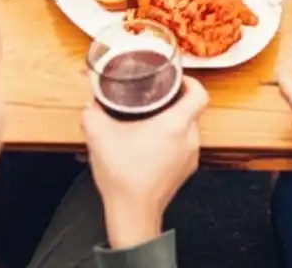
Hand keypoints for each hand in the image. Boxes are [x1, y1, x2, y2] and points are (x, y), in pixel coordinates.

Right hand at [82, 77, 208, 248]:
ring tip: (151, 120)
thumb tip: (92, 102)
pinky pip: (184, 146)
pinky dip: (172, 140)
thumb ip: (92, 112)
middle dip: (176, 101)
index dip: (191, 81)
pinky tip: (151, 143)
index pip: (199, 93)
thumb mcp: (99, 135)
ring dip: (173, 122)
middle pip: (193, 110)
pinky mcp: (186, 171)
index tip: (177, 79)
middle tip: (156, 97)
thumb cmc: (123, 176)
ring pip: (189, 129)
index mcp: (175, 124)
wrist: (132, 213)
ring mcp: (190, 157)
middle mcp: (189, 139)